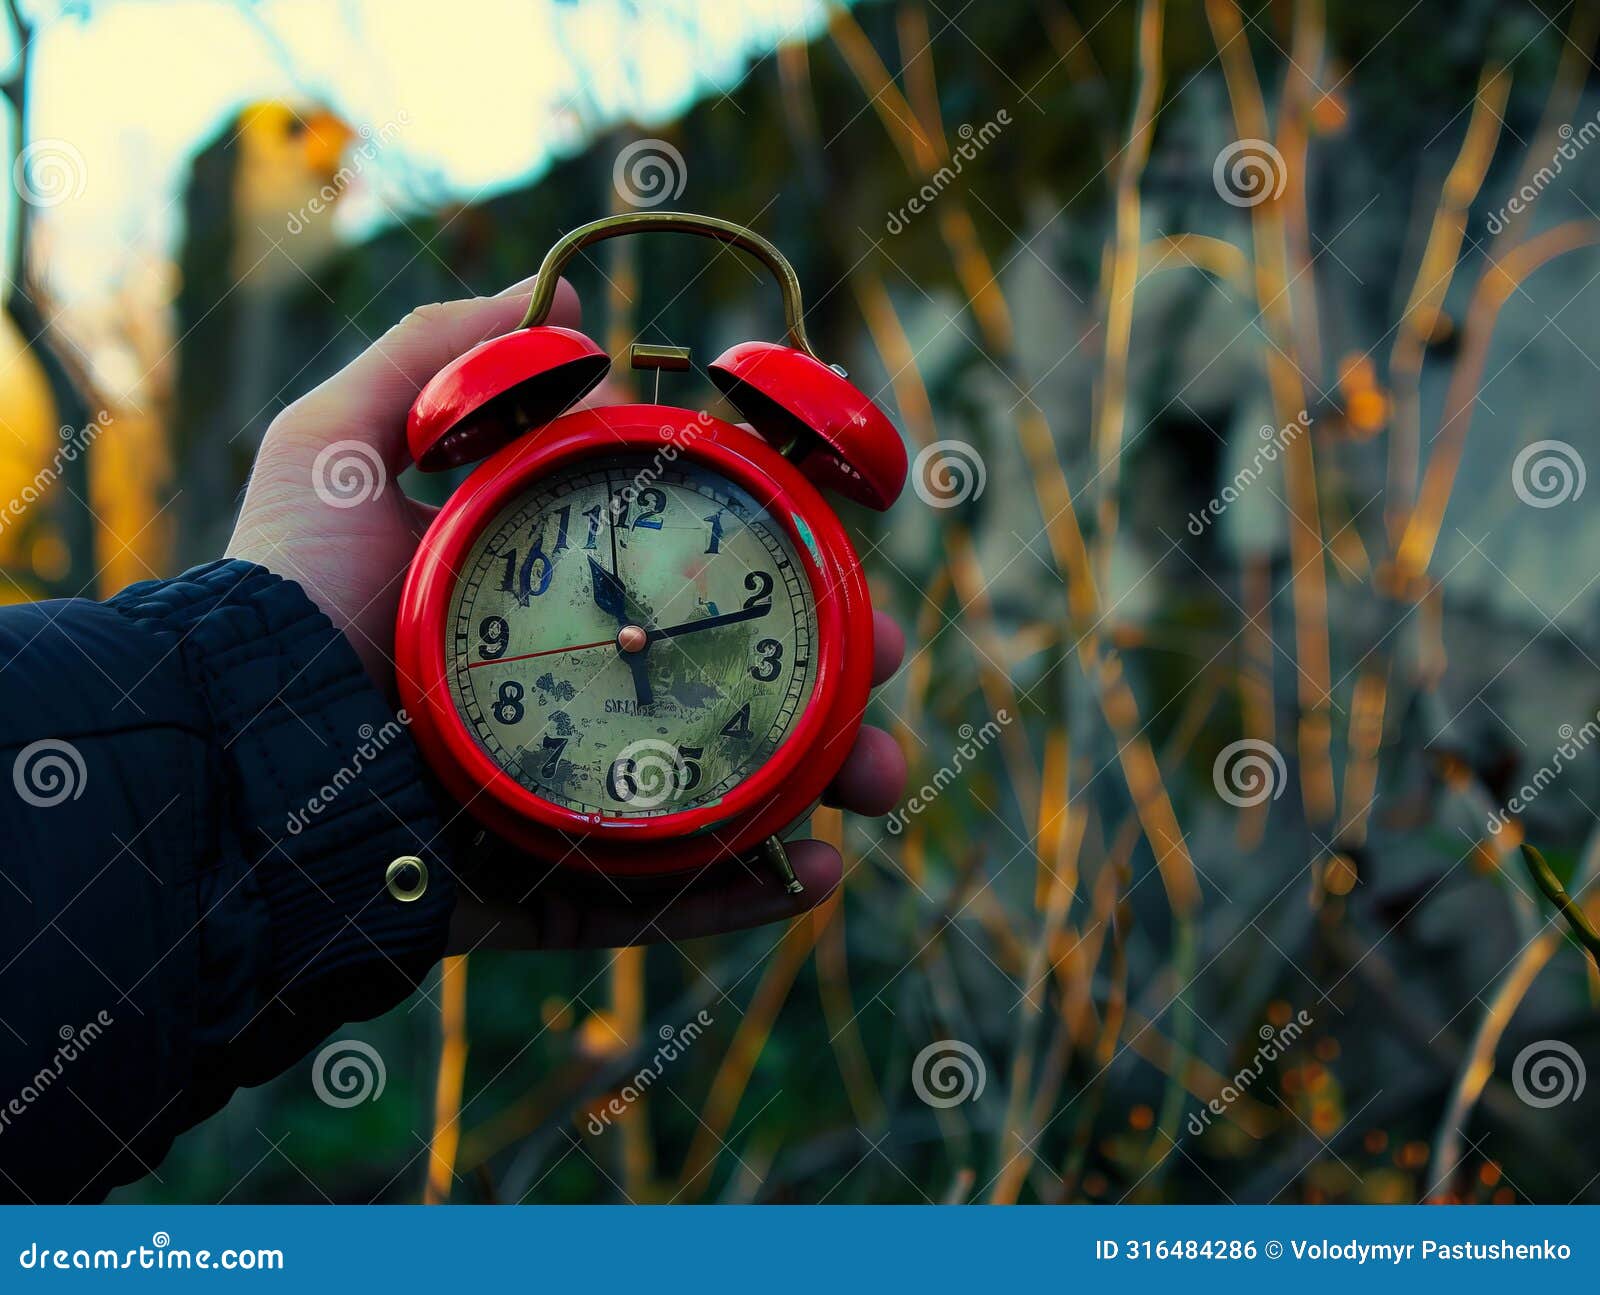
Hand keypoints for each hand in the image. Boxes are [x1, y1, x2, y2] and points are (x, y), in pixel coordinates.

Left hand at [226, 277, 907, 949]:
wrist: (228, 751)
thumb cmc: (285, 592)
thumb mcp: (337, 442)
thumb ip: (437, 356)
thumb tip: (569, 316)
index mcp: (544, 603)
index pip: (690, 580)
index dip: (778, 562)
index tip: (844, 550)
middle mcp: (566, 696)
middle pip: (729, 689)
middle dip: (830, 681)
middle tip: (884, 671)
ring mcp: (560, 798)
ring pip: (719, 800)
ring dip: (817, 790)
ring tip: (878, 781)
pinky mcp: (538, 889)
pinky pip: (655, 904)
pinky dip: (743, 899)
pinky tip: (814, 880)